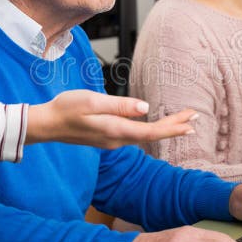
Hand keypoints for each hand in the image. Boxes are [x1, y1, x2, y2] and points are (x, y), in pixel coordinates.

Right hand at [26, 90, 196, 148]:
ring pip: (145, 135)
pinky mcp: (108, 137)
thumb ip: (120, 106)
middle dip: (175, 126)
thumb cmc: (66, 109)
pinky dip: (151, 129)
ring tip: (183, 121)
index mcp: (115, 130)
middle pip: (153, 135)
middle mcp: (117, 139)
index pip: (152, 131)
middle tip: (195, 117)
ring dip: (165, 128)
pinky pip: (136, 135)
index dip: (173, 127)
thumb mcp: (92, 101)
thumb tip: (145, 108)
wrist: (46, 124)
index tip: (191, 121)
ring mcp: (113, 140)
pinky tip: (157, 125)